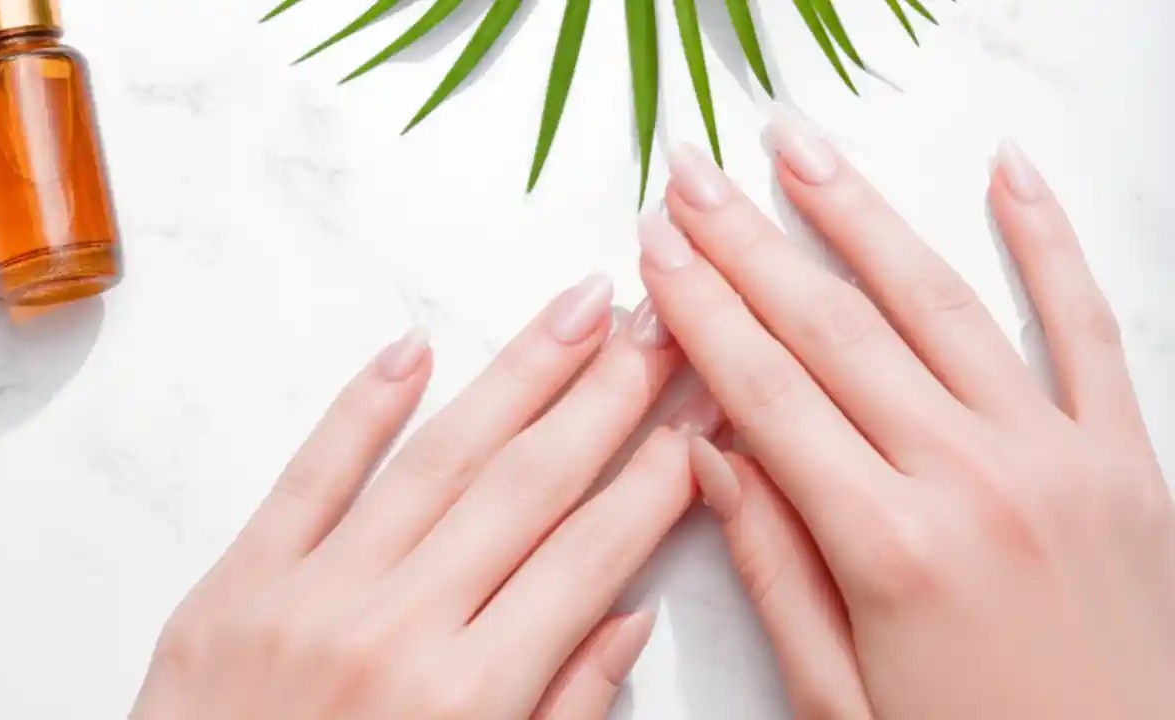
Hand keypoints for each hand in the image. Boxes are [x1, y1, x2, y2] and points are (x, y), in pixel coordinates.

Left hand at [131, 274, 720, 718]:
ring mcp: (310, 597)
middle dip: (607, 394)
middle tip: (657, 323)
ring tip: (577, 307)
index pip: (590, 556)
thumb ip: (560, 711)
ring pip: (438, 458)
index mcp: (468, 701)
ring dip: (518, 374)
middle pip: (529, 485)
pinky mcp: (236, 585)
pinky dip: (361, 405)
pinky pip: (308, 475)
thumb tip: (629, 614)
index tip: (698, 413)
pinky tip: (414, 345)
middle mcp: (398, 632)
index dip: (654, 479)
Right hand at [640, 110, 1174, 718]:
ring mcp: (1057, 459)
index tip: (656, 248)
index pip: (765, 392)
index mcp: (890, 549)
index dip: (700, 310)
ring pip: (939, 302)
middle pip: (833, 329)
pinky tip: (1005, 170)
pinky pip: (1087, 326)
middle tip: (691, 176)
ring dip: (859, 214)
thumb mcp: (837, 696)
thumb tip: (704, 451)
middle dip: (747, 242)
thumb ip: (771, 565)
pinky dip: (1047, 240)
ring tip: (798, 146)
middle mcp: (974, 483)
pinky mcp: (1124, 458)